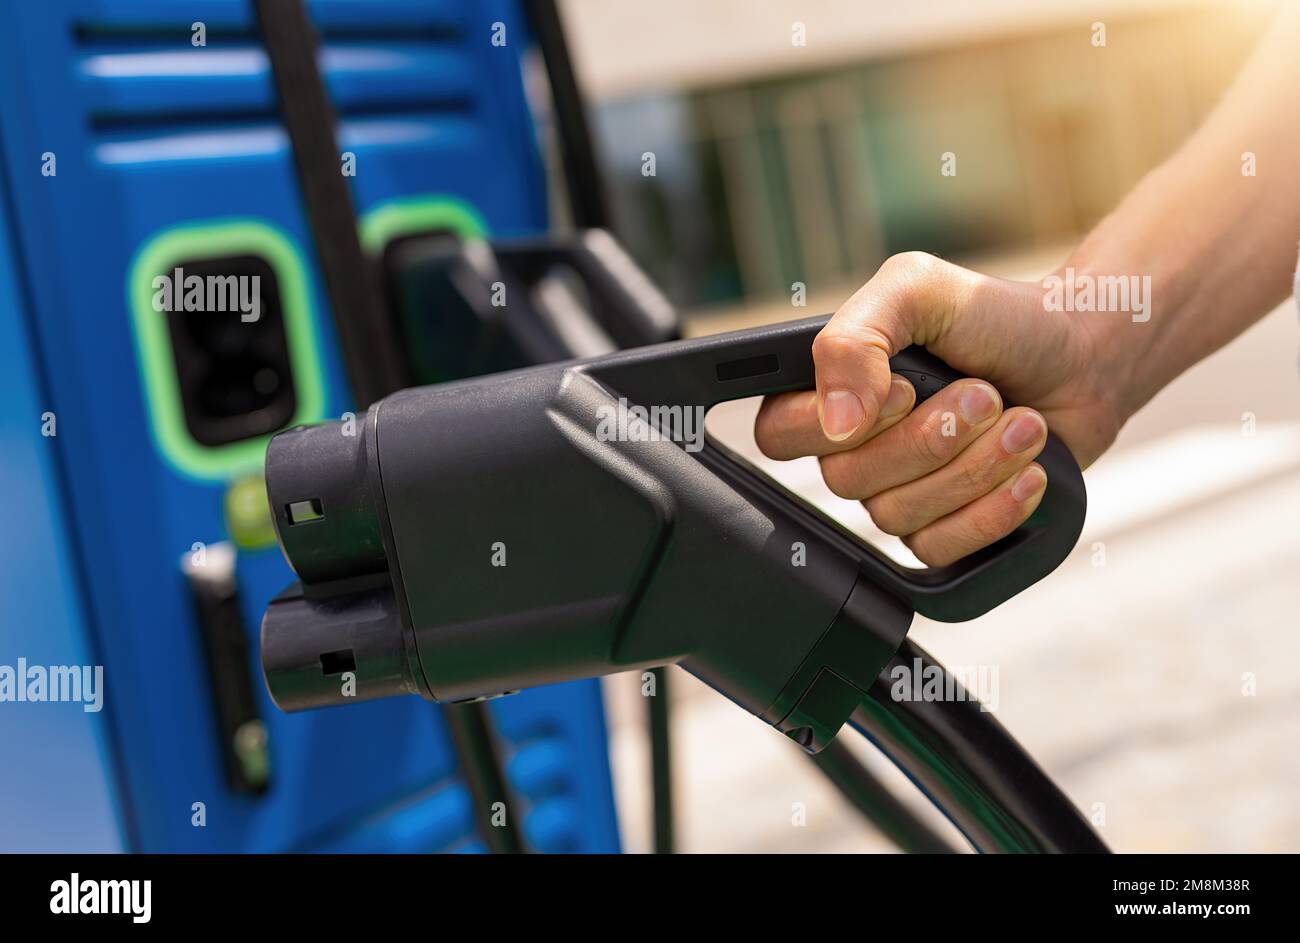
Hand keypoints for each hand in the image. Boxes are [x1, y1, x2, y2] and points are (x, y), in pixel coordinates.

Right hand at [755, 252, 1120, 565]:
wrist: (1084, 356)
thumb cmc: (997, 317)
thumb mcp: (918, 290)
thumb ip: (855, 338)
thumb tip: (835, 422)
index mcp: (831, 387)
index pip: (779, 434)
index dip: (834, 424)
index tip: (904, 389)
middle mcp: (855, 445)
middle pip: (845, 480)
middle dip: (931, 437)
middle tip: (984, 395)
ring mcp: (897, 491)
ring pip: (895, 516)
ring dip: (974, 467)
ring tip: (1022, 424)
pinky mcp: (942, 529)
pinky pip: (936, 551)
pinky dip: (991, 511)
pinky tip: (1027, 472)